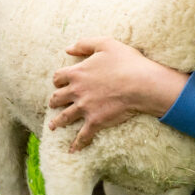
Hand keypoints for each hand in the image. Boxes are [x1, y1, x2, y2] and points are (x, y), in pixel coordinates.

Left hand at [47, 38, 189, 149]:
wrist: (141, 83)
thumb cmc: (127, 62)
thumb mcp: (105, 44)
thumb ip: (85, 44)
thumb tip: (68, 48)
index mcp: (77, 73)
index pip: (58, 78)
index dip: (58, 80)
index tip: (59, 83)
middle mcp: (76, 91)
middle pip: (57, 98)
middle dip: (54, 101)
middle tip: (53, 104)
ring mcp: (84, 108)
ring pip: (64, 117)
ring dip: (57, 122)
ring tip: (53, 127)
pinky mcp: (95, 121)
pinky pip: (82, 135)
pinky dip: (76, 144)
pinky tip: (72, 150)